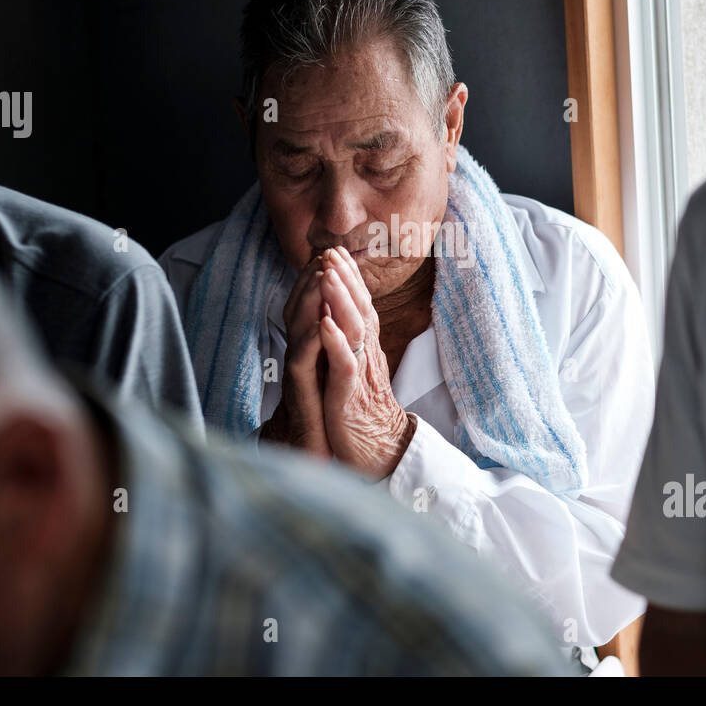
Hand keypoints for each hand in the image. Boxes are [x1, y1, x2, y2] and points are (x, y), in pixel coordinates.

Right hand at [261, 255, 331, 458]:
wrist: (318, 456)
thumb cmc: (329, 416)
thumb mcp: (335, 374)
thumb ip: (336, 347)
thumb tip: (343, 321)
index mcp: (311, 350)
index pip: (311, 306)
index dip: (319, 279)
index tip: (334, 253)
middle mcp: (300, 356)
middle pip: (299, 309)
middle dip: (311, 279)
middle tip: (325, 254)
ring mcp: (297, 372)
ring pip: (298, 327)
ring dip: (309, 299)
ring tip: (321, 273)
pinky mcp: (300, 391)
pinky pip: (304, 359)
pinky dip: (313, 338)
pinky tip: (323, 321)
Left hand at [317, 246, 415, 479]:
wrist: (380, 454)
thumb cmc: (362, 413)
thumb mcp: (355, 372)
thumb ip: (351, 346)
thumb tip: (340, 318)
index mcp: (366, 350)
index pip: (361, 306)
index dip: (350, 279)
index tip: (337, 252)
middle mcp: (367, 356)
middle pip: (361, 309)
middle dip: (346, 278)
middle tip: (333, 251)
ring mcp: (361, 374)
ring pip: (355, 329)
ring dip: (341, 299)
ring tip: (328, 273)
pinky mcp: (352, 396)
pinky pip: (346, 364)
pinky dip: (336, 342)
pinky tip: (326, 323)